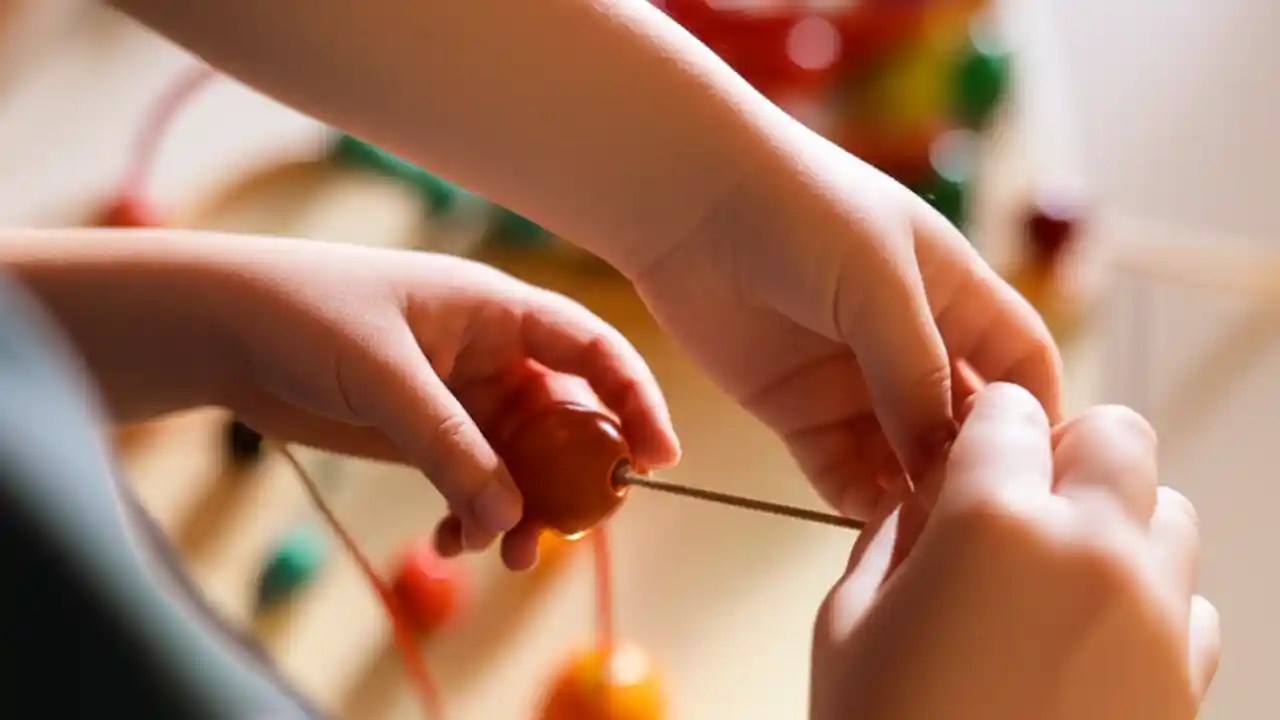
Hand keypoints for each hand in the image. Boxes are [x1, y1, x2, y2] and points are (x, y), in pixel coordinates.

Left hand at [216, 238, 678, 566]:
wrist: (224, 328)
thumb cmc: (304, 314)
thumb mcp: (384, 376)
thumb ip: (449, 445)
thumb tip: (510, 515)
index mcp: (497, 310)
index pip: (592, 348)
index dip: (635, 398)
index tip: (656, 457)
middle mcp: (492, 354)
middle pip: (566, 419)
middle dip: (572, 478)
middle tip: (568, 529)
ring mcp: (461, 398)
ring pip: (521, 462)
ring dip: (521, 510)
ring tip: (502, 553)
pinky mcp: (428, 434)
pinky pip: (474, 483)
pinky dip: (474, 515)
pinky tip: (450, 539)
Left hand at [633, 133, 1059, 518]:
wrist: (688, 201)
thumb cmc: (800, 213)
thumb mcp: (879, 286)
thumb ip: (916, 373)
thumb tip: (945, 461)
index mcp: (953, 295)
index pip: (1022, 363)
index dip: (1037, 415)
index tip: (1038, 472)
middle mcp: (911, 343)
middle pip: (964, 423)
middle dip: (970, 468)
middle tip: (974, 518)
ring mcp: (853, 380)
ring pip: (903, 456)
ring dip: (914, 493)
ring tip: (926, 534)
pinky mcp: (796, 409)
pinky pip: (839, 468)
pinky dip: (857, 498)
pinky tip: (871, 526)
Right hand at [810, 384, 1219, 719]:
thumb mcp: (845, 627)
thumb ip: (890, 539)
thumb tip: (927, 500)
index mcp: (992, 521)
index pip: (1009, 413)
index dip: (981, 427)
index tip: (965, 456)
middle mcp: (1091, 549)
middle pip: (1118, 436)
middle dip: (1068, 451)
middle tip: (1021, 501)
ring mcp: (1153, 618)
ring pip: (1169, 513)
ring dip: (1117, 520)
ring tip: (1059, 574)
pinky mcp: (1187, 684)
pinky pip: (1190, 603)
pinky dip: (1150, 600)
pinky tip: (1094, 641)